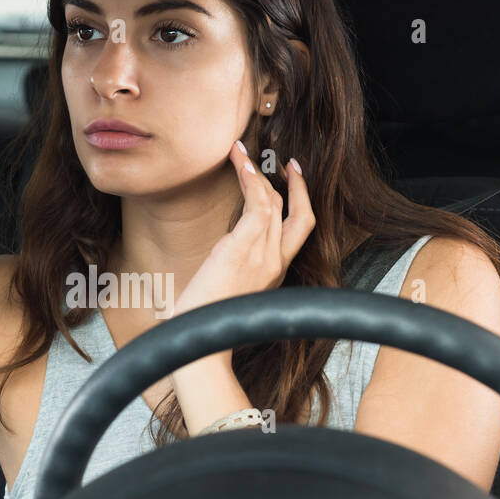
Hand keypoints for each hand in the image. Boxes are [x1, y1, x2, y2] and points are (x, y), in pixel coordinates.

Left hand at [171, 139, 315, 317]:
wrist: (200, 347)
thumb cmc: (205, 322)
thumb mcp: (226, 290)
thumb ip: (232, 266)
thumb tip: (222, 249)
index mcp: (274, 274)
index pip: (295, 233)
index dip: (298, 205)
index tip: (291, 185)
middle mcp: (276, 264)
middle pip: (298, 215)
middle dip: (297, 186)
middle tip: (286, 163)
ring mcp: (264, 256)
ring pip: (274, 203)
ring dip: (258, 172)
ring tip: (240, 151)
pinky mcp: (244, 248)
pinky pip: (257, 203)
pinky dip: (250, 179)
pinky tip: (239, 163)